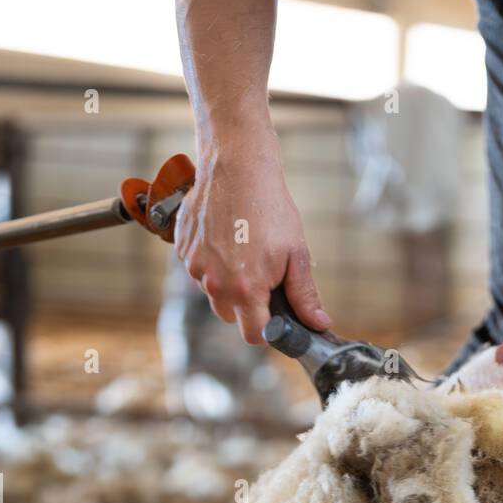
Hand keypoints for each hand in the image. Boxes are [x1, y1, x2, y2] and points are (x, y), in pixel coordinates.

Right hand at [175, 126, 329, 343]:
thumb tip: (318, 324)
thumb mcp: (297, 253)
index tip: (276, 315)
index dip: (268, 330)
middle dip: (247, 307)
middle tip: (263, 278)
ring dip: (228, 284)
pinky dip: (211, 263)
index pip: (254, 336)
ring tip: (244, 251)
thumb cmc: (270, 207)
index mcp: (246, 289)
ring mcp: (195, 267)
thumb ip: (304, 295)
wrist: (237, 166)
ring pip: (214, 294)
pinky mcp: (183, 251)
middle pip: (231, 318)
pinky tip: (226, 239)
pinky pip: (199, 271)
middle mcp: (215, 284)